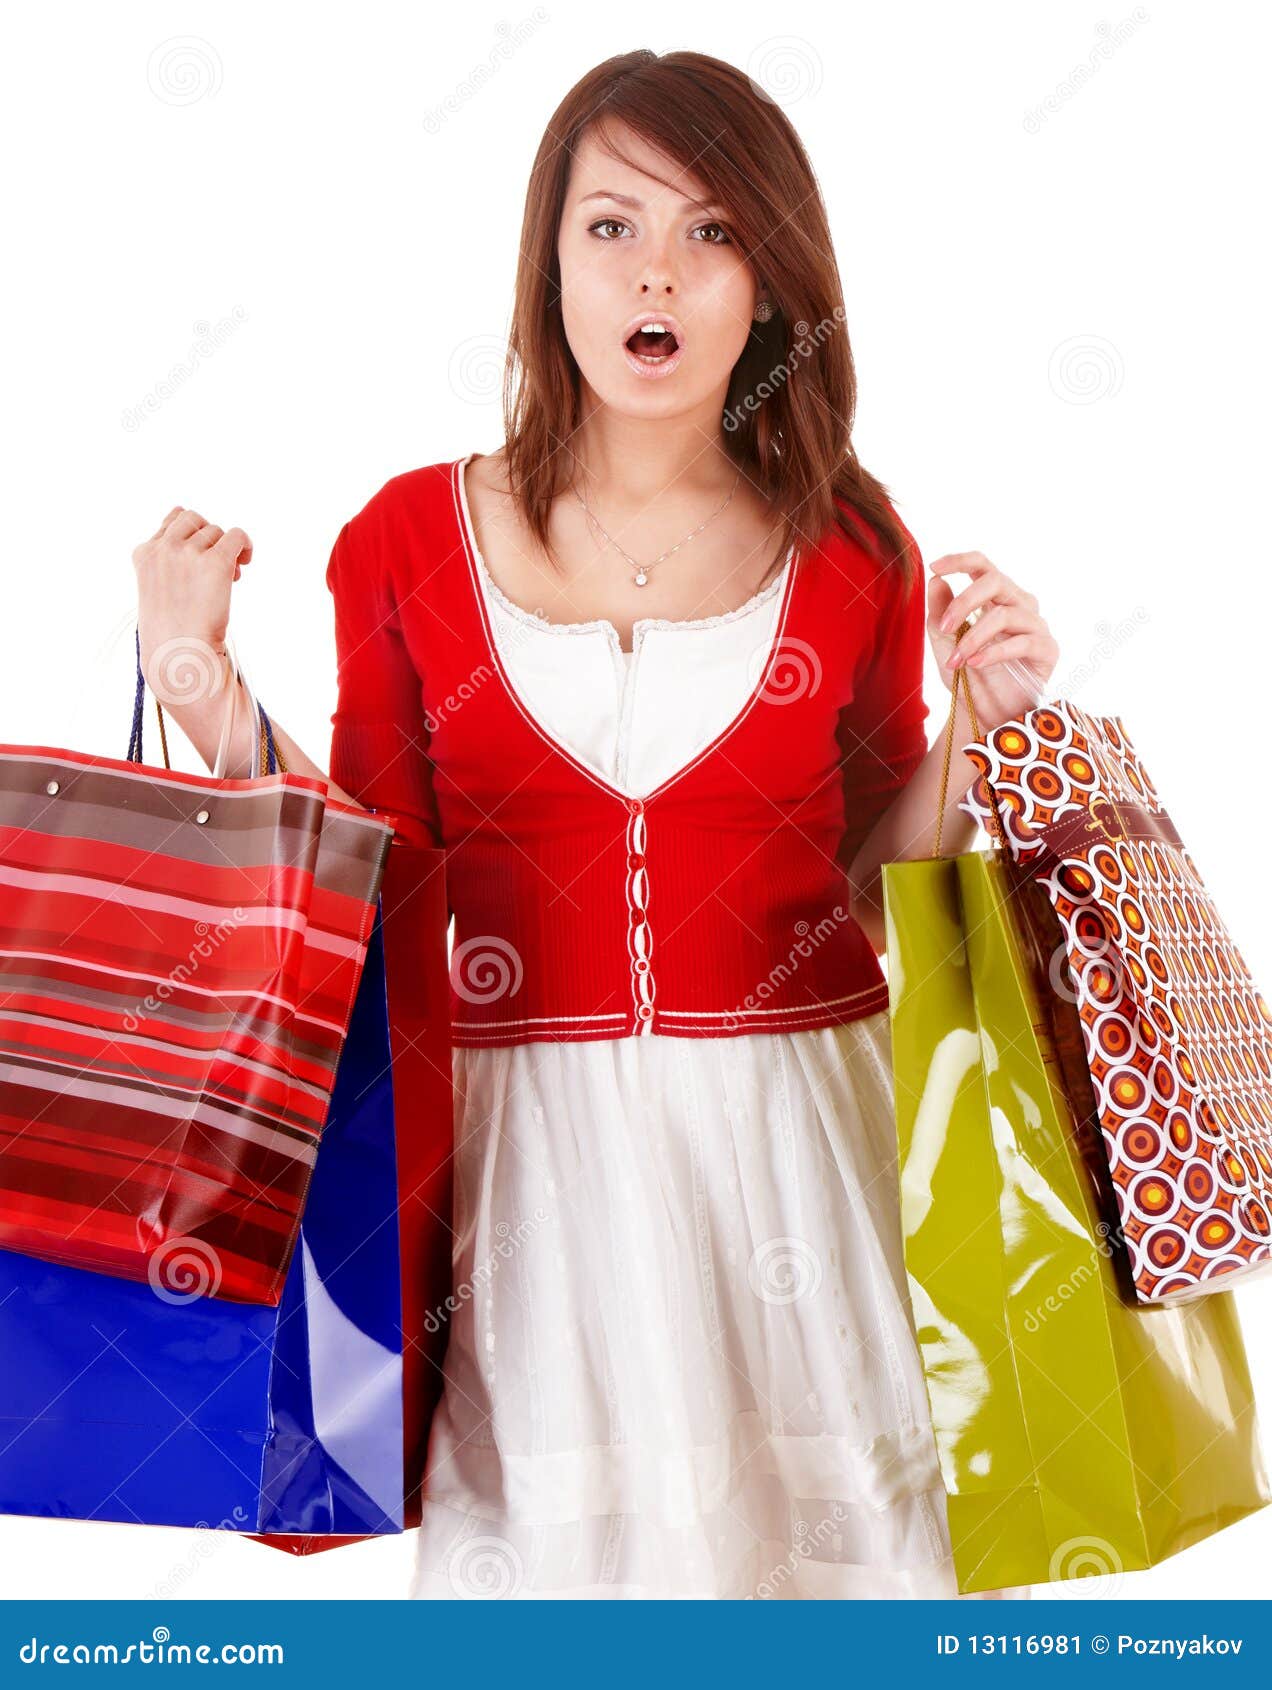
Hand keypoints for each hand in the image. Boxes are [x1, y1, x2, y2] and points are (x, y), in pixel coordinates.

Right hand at [132, 505, 251, 703]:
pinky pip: (236, 535)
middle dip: (207, 538)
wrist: (180, 653)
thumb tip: (197, 531)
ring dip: (225, 550)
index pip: (172, 521)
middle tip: (215, 566)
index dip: (191, 536)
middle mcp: (164, 548)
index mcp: (144, 554)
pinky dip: (245, 545)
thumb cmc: (171, 632)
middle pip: (194, 519)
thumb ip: (169, 561)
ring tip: (228, 579)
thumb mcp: (157, 591)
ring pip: (216, 531)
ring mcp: (188, 553)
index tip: (197, 558)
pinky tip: (244, 562)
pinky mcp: (215, 562)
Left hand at [925, 550, 1058, 728]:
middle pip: (995, 582)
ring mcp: (1036, 625)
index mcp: (995, 598)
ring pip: (1005, 614)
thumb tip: (935, 580)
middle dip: (964, 603)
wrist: (982, 713)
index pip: (983, 567)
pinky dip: (994, 652)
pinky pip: (1022, 642)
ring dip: (974, 637)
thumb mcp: (944, 643)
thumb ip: (940, 611)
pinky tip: (975, 663)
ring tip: (956, 660)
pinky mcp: (1047, 649)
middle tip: (944, 628)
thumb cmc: (966, 674)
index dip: (960, 561)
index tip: (934, 566)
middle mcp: (1019, 605)